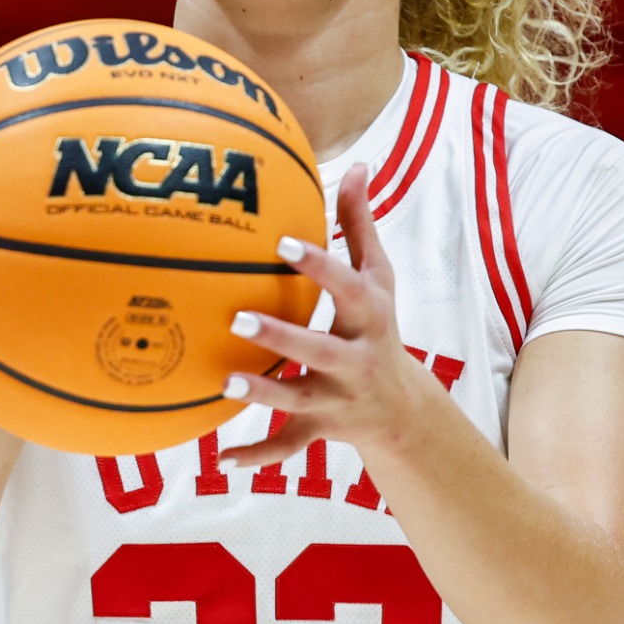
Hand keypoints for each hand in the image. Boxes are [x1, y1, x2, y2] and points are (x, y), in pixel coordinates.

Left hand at [218, 163, 446, 468]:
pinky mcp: (319, 430)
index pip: (346, 288)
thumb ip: (361, 223)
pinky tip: (221, 459)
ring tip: (222, 383)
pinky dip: (258, 456)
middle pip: (319, 351)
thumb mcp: (378, 278)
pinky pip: (287, 447)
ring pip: (297, 402)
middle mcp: (356, 362)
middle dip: (281, 338)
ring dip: (262, 395)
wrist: (402, 408)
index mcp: (369, 318)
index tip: (282, 244)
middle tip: (236, 319)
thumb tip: (358, 165)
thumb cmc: (378, 327)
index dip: (319, 267)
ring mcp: (337, 400)